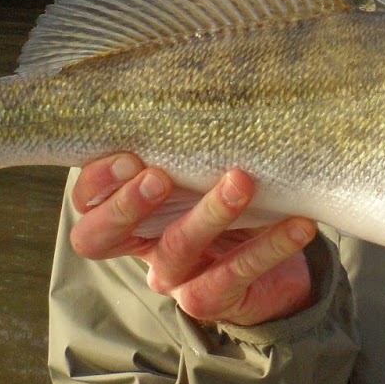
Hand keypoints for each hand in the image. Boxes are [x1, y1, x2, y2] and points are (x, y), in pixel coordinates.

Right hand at [69, 154, 317, 325]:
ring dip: (209, 212)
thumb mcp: (205, 172)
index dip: (97, 183)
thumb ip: (189, 145)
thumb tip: (203, 83)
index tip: (130, 155)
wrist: (277, 268)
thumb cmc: (232, 203)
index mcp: (127, 213)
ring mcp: (174, 278)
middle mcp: (142, 247)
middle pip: (100, 237)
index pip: (86, 203)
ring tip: (241, 182)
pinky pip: (235, 274)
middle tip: (160, 176)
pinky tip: (298, 225)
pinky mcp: (212, 301)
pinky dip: (270, 247)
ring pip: (177, 247)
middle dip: (127, 204)